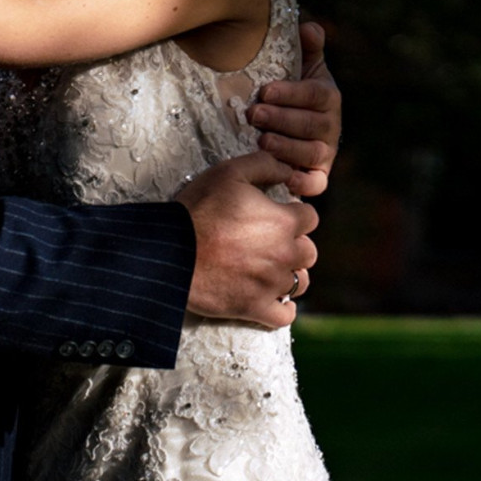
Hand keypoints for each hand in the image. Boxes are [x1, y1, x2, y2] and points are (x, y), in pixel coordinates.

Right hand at [174, 152, 318, 328]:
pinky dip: (282, 308)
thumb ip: (266, 164)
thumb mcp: (230, 172)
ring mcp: (271, 284)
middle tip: (270, 241)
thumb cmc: (198, 209)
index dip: (294, 214)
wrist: (170, 252)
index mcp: (284, 222)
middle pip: (309, 252)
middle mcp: (285, 254)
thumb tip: (288, 168)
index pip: (310, 218)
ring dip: (290, 274)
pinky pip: (285, 315)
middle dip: (295, 244)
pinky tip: (270, 297)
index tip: (277, 215)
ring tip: (270, 268)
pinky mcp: (254, 308)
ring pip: (300, 282)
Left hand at [249, 21, 340, 197]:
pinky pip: (316, 183)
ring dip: (287, 148)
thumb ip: (306, 46)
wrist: (288, 125)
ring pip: (313, 153)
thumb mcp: (299, 66)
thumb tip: (309, 28)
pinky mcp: (318, 176)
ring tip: (261, 141)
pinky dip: (303, 183)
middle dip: (282, 120)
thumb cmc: (289, 91)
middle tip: (254, 114)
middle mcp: (331, 126)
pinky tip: (283, 178)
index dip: (292, 93)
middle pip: (312, 125)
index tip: (265, 91)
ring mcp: (325, 152)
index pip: (315, 94)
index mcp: (328, 96)